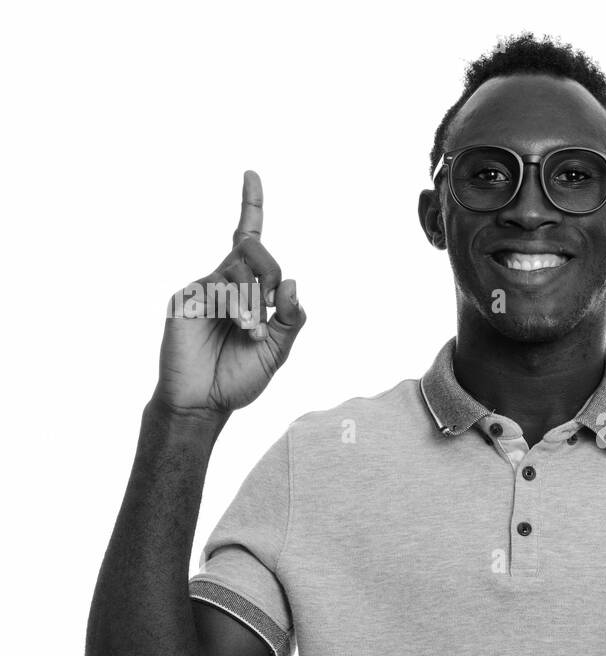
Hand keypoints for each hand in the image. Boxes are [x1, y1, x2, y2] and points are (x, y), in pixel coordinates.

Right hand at [155, 171, 306, 415]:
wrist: (204, 403)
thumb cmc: (239, 376)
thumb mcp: (279, 348)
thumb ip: (292, 316)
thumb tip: (292, 281)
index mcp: (246, 288)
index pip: (248, 239)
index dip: (250, 205)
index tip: (251, 174)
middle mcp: (223, 280)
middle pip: (252, 247)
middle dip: (270, 274)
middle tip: (270, 308)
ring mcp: (202, 287)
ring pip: (240, 269)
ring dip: (255, 303)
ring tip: (252, 334)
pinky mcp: (185, 297)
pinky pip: (221, 286)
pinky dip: (240, 307)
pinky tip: (243, 330)